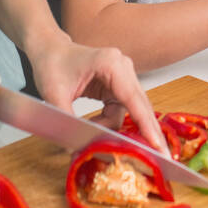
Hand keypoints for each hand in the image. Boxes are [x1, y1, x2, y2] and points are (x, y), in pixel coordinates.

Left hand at [28, 31, 167, 151]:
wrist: (50, 50)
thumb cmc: (52, 65)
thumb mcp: (54, 95)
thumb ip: (68, 122)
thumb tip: (77, 150)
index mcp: (111, 64)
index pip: (134, 100)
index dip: (146, 125)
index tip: (157, 146)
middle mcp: (123, 67)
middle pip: (140, 106)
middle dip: (145, 132)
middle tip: (157, 157)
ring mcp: (124, 75)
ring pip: (130, 111)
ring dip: (115, 128)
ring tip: (97, 139)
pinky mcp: (119, 84)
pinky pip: (122, 109)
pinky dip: (111, 122)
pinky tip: (98, 129)